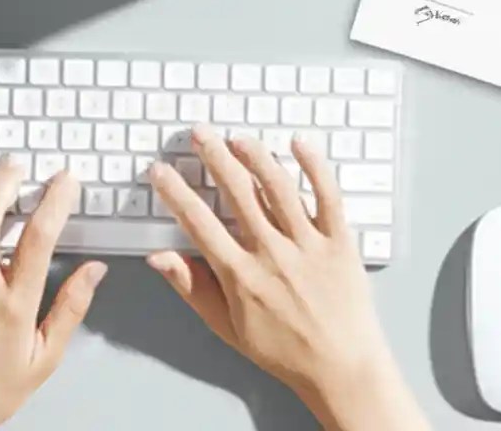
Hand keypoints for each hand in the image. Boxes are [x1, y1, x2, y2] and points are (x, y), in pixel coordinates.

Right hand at [146, 125, 428, 430]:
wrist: (340, 366)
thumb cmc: (284, 350)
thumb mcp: (227, 327)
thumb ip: (193, 288)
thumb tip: (160, 258)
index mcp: (240, 275)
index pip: (199, 222)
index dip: (175, 192)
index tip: (161, 171)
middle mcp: (272, 254)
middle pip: (237, 193)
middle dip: (214, 158)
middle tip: (200, 134)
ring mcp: (308, 244)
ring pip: (278, 187)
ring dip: (256, 156)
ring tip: (238, 137)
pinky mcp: (339, 241)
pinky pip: (328, 195)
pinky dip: (315, 166)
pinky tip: (299, 144)